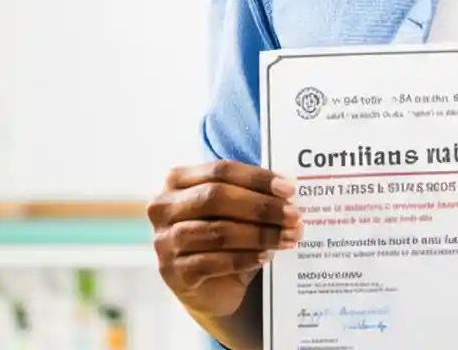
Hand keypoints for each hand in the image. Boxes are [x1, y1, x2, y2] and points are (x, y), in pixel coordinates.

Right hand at [147, 161, 302, 318]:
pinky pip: (214, 262)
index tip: (289, 190)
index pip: (220, 170)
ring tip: (288, 237)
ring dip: (260, 235)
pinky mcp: (174, 273)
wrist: (210, 286)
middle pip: (216, 197)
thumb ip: (250, 194)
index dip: (257, 178)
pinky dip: (245, 259)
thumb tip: (286, 188)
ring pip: (218, 231)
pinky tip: (266, 256)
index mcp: (177, 181)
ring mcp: (165, 242)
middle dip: (261, 207)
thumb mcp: (234, 209)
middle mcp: (164, 208)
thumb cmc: (224, 236)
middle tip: (294, 215)